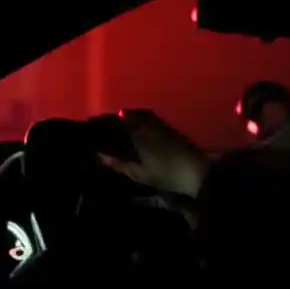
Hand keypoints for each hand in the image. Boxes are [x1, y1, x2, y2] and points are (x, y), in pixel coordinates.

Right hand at [95, 109, 209, 197]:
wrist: (197, 172)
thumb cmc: (165, 173)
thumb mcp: (139, 173)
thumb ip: (118, 164)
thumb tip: (99, 156)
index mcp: (139, 133)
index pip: (117, 122)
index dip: (104, 121)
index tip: (92, 122)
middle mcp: (149, 124)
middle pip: (129, 115)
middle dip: (116, 116)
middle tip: (105, 120)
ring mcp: (163, 125)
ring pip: (142, 115)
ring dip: (130, 114)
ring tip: (120, 119)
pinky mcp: (172, 130)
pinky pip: (153, 118)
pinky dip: (142, 117)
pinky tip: (141, 125)